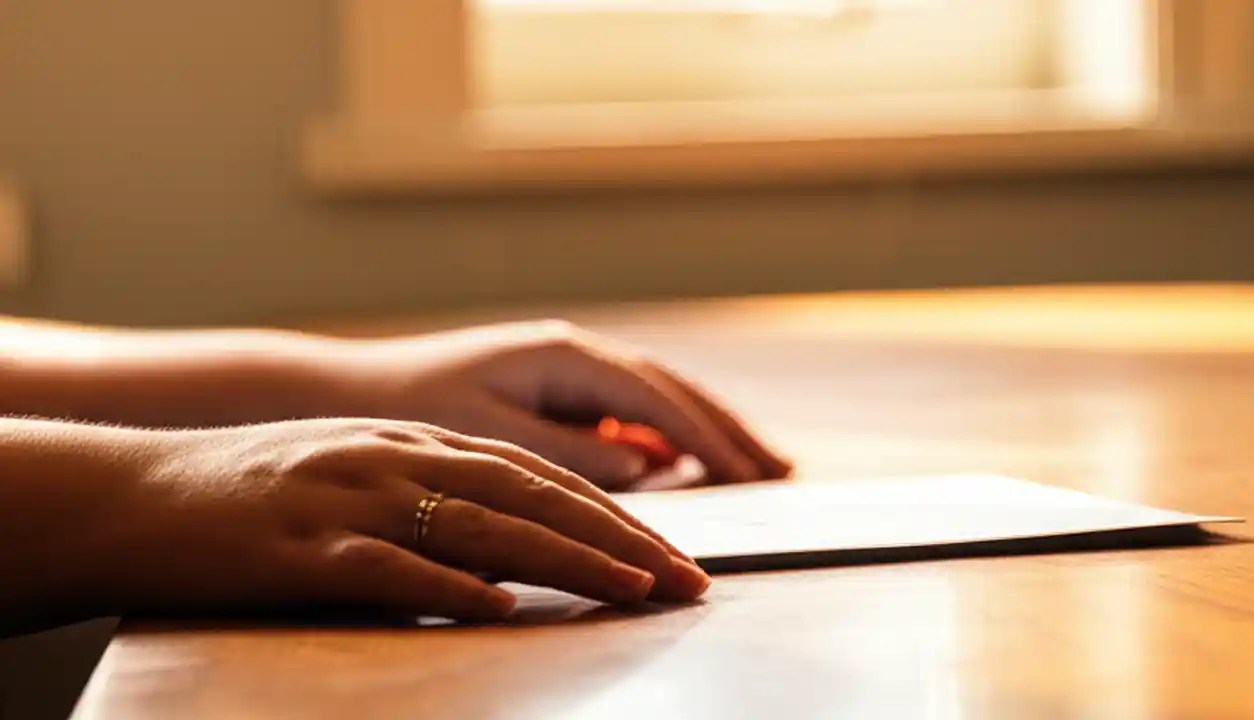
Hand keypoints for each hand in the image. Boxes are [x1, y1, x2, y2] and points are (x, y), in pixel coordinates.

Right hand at [90, 419, 709, 621]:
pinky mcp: (300, 545)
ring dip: (567, 557)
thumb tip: (505, 571)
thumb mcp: (355, 479)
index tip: (672, 557)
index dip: (613, 514)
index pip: (537, 476)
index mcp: (413, 443)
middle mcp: (395, 457)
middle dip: (620, 536)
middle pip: (531, 494)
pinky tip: (502, 609)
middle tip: (688, 580)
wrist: (131, 490)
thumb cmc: (248, 495)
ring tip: (635, 589)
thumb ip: (430, 511)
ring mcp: (350, 496)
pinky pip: (387, 566)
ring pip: (481, 523)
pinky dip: (450, 586)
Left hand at [348, 321, 792, 487]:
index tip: (755, 471)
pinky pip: (629, 412)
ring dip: (707, 429)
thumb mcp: (493, 436)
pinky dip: (668, 434)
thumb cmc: (416, 410)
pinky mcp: (557, 389)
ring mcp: (569, 369)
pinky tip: (690, 460)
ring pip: (658, 398)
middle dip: (727, 428)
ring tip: (759, 463)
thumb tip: (649, 464)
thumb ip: (574, 452)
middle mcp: (575, 353)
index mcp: (563, 356)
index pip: (656, 397)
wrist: (355, 391)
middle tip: (782, 468)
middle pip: (672, 390)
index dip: (709, 436)